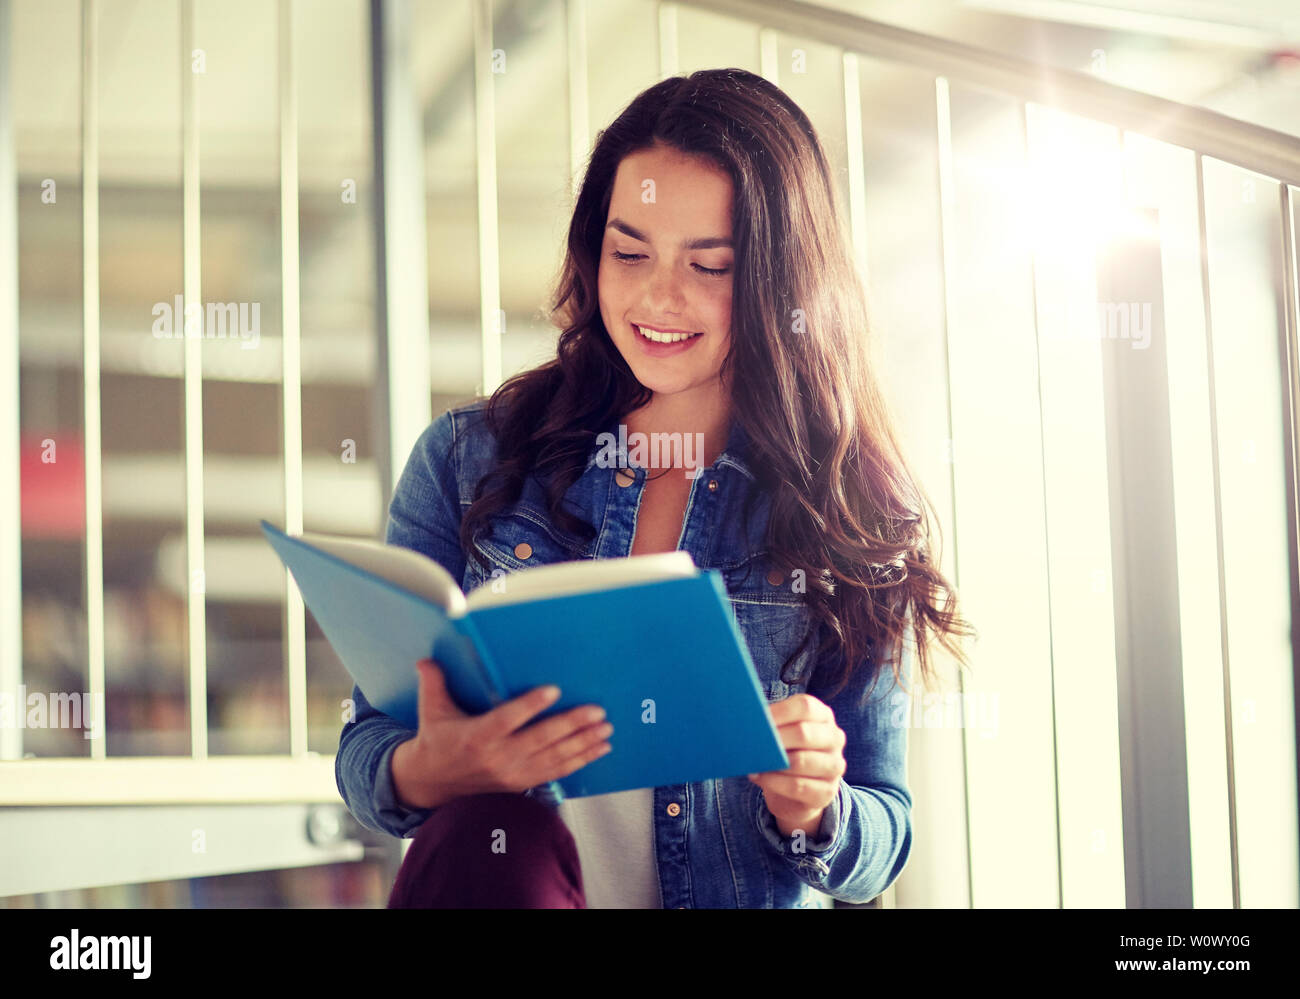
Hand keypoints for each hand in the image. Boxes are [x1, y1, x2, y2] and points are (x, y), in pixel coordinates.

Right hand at [390, 658, 613, 808]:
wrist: (432, 782)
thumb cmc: (436, 740)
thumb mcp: (431, 710)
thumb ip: (433, 682)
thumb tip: (426, 659)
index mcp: (477, 736)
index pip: (507, 719)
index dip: (530, 705)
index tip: (553, 690)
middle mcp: (497, 757)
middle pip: (541, 740)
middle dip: (572, 725)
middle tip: (597, 712)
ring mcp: (512, 773)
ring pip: (554, 758)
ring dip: (583, 744)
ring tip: (605, 730)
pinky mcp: (521, 783)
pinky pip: (556, 772)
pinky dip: (580, 761)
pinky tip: (599, 749)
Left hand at [749, 693, 845, 839]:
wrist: (798, 793)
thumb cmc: (787, 753)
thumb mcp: (783, 733)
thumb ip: (771, 725)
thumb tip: (748, 721)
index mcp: (822, 716)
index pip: (804, 706)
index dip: (779, 711)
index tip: (757, 719)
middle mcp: (834, 738)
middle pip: (804, 733)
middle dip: (775, 738)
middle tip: (752, 742)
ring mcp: (834, 765)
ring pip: (801, 761)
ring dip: (773, 762)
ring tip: (752, 762)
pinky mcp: (828, 791)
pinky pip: (798, 786)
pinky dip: (775, 782)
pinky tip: (759, 777)